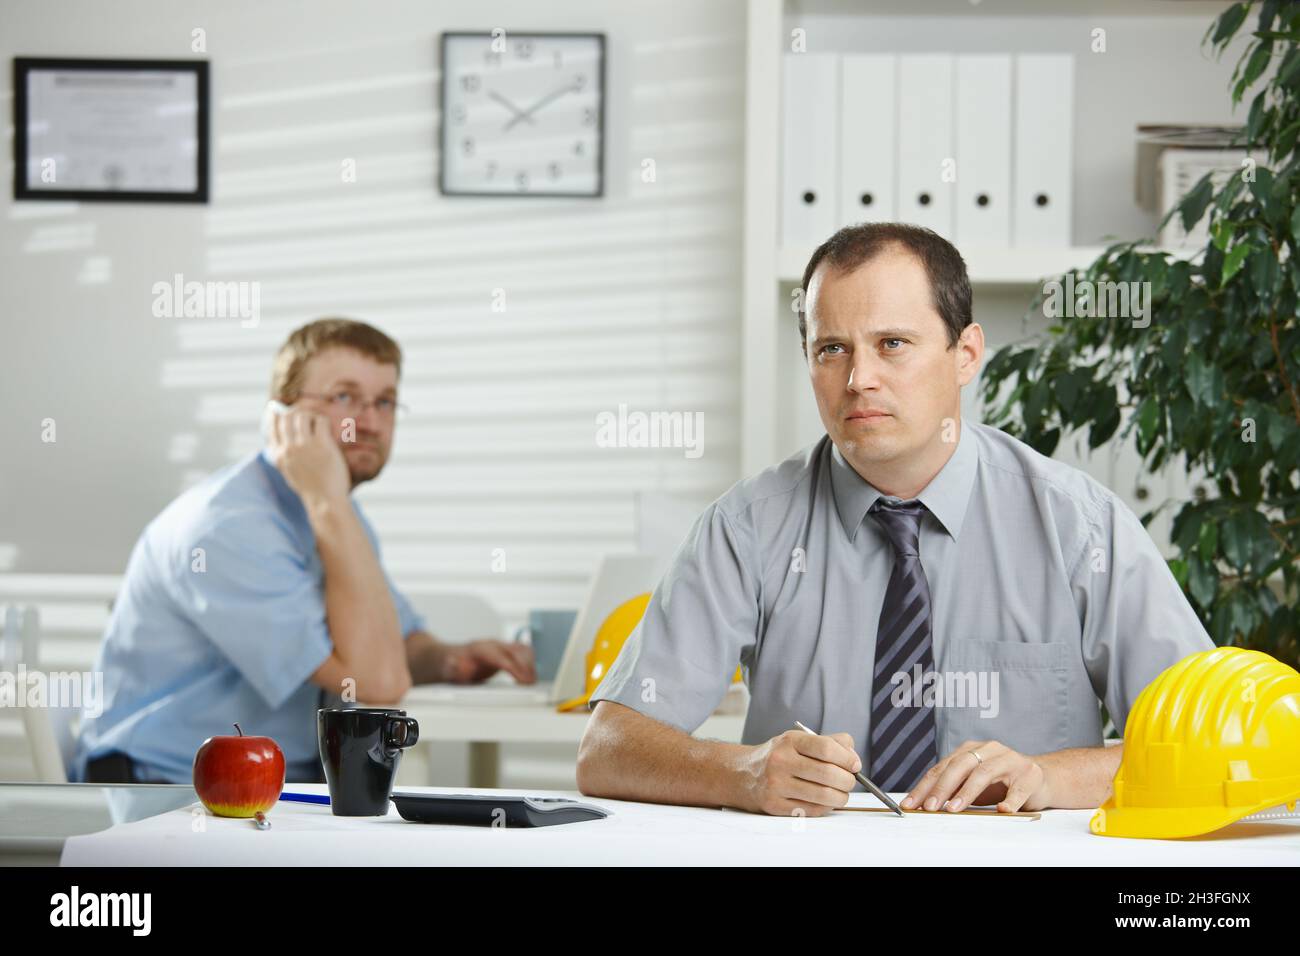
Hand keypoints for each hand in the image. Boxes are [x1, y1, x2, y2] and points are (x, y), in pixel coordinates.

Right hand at [268, 408, 349, 506]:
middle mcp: (289, 448)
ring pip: (302, 416)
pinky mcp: (322, 444)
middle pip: (286, 418)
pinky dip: (322, 420)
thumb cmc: (310, 488)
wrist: (325, 501)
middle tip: (302, 413)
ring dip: (309, 415)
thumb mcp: (289, 472)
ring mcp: (305, 446)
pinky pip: (320, 421)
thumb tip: (284, 439)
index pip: (271, 428)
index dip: (274, 416)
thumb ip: (284, 456)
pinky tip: (326, 427)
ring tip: (315, 420)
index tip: (276, 409)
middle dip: (293, 412)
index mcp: (278, 456)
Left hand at [436, 639, 535, 684]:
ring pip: (522, 649)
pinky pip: (523, 651)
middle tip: (531, 684)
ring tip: (533, 681)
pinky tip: (531, 674)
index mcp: (480, 649)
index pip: (502, 657)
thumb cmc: (451, 667)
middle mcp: (492, 645)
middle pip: (516, 651)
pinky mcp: (505, 650)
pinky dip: (530, 661)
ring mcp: (500, 646)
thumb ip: (451, 667)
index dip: (515, 669)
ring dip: (530, 664)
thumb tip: (453, 663)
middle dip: (527, 667)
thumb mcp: (448, 670)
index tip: (524, 681)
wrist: (450, 659)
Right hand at [737, 730, 859, 816]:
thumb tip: (854, 758)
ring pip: (824, 795)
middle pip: (828, 773)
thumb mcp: (799, 740)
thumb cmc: (780, 757)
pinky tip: (824, 801)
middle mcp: (780, 761)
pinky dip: (826, 807)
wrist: (744, 775)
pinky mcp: (775, 806)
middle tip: (849, 781)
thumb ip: (831, 742)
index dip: (847, 758)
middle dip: (847, 780)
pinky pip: (813, 810)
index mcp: (789, 741)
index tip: (855, 765)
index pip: (826, 748)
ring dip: (840, 797)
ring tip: (840, 793)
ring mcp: (776, 785)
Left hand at [901, 739, 1051, 812]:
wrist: (1040, 778)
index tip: (911, 804)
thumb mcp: (973, 783)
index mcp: (971, 749)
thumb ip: (952, 789)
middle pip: (960, 766)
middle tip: (930, 807)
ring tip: (954, 808)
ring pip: (984, 773)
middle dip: (942, 787)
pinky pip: (1018, 789)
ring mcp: (1010, 760)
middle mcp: (989, 749)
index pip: (943, 767)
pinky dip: (1010, 800)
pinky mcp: (1030, 775)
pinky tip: (1002, 810)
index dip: (925, 786)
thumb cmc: (1001, 782)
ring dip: (967, 792)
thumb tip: (924, 804)